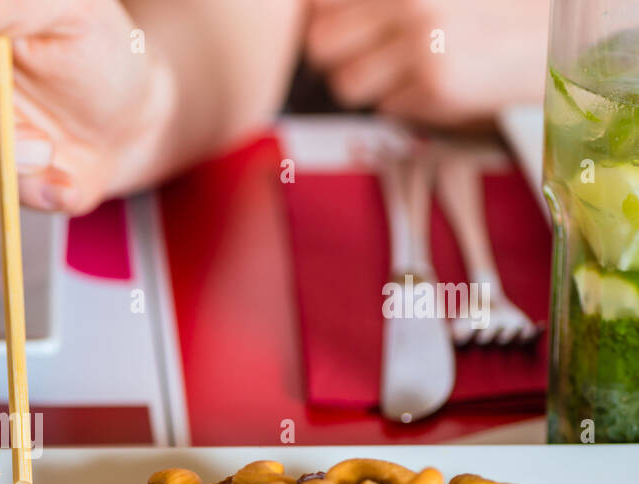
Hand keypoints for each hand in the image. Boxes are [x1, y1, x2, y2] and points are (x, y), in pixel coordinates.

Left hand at [305, 0, 549, 126]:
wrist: (545, 35)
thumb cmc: (475, 10)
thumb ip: (372, 4)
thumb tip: (306, 15)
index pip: (319, 5)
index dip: (326, 18)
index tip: (349, 24)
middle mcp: (411, 2)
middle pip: (319, 46)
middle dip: (336, 55)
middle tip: (369, 51)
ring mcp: (423, 45)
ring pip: (344, 84)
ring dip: (367, 84)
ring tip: (405, 66)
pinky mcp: (436, 86)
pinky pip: (384, 107)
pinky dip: (403, 99)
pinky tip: (434, 80)